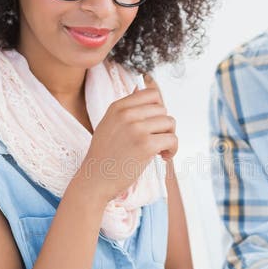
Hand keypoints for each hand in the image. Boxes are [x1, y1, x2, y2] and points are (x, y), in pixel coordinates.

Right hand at [78, 84, 176, 201]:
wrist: (95, 179)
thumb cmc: (104, 156)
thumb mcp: (108, 124)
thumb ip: (126, 108)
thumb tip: (145, 89)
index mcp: (117, 107)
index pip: (151, 94)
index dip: (159, 109)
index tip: (155, 123)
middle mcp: (126, 114)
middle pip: (163, 109)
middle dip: (163, 125)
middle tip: (156, 140)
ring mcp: (136, 129)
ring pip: (170, 123)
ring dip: (169, 137)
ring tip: (160, 149)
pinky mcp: (146, 145)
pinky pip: (172, 139)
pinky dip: (173, 149)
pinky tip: (163, 156)